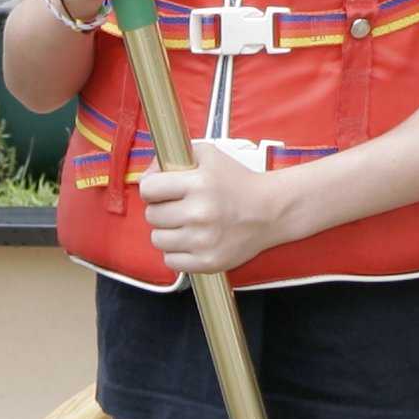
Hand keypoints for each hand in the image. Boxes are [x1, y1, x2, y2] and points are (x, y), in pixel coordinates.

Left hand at [139, 144, 293, 273]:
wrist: (270, 211)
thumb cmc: (237, 182)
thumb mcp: (209, 156)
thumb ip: (174, 157)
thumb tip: (147, 174)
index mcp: (199, 183)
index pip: (149, 189)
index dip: (152, 188)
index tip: (160, 190)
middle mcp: (200, 213)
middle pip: (152, 215)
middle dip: (161, 209)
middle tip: (178, 207)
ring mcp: (204, 241)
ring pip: (158, 239)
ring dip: (167, 231)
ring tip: (185, 224)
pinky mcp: (208, 262)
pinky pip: (171, 261)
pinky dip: (177, 252)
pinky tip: (191, 241)